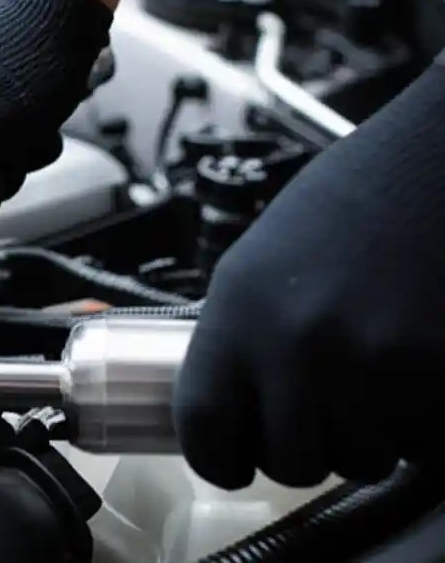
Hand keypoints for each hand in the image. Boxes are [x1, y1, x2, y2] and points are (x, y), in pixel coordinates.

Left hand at [174, 66, 444, 488]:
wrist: (440, 162)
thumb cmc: (355, 199)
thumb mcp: (259, 262)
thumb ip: (236, 337)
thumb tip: (223, 406)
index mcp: (239, 314)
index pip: (203, 429)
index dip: (217, 455)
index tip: (232, 455)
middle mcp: (299, 348)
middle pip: (288, 461)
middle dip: (307, 443)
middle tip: (326, 402)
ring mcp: (376, 371)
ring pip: (359, 462)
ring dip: (369, 435)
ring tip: (378, 372)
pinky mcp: (440, 386)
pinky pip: (421, 448)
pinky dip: (421, 425)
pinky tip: (418, 371)